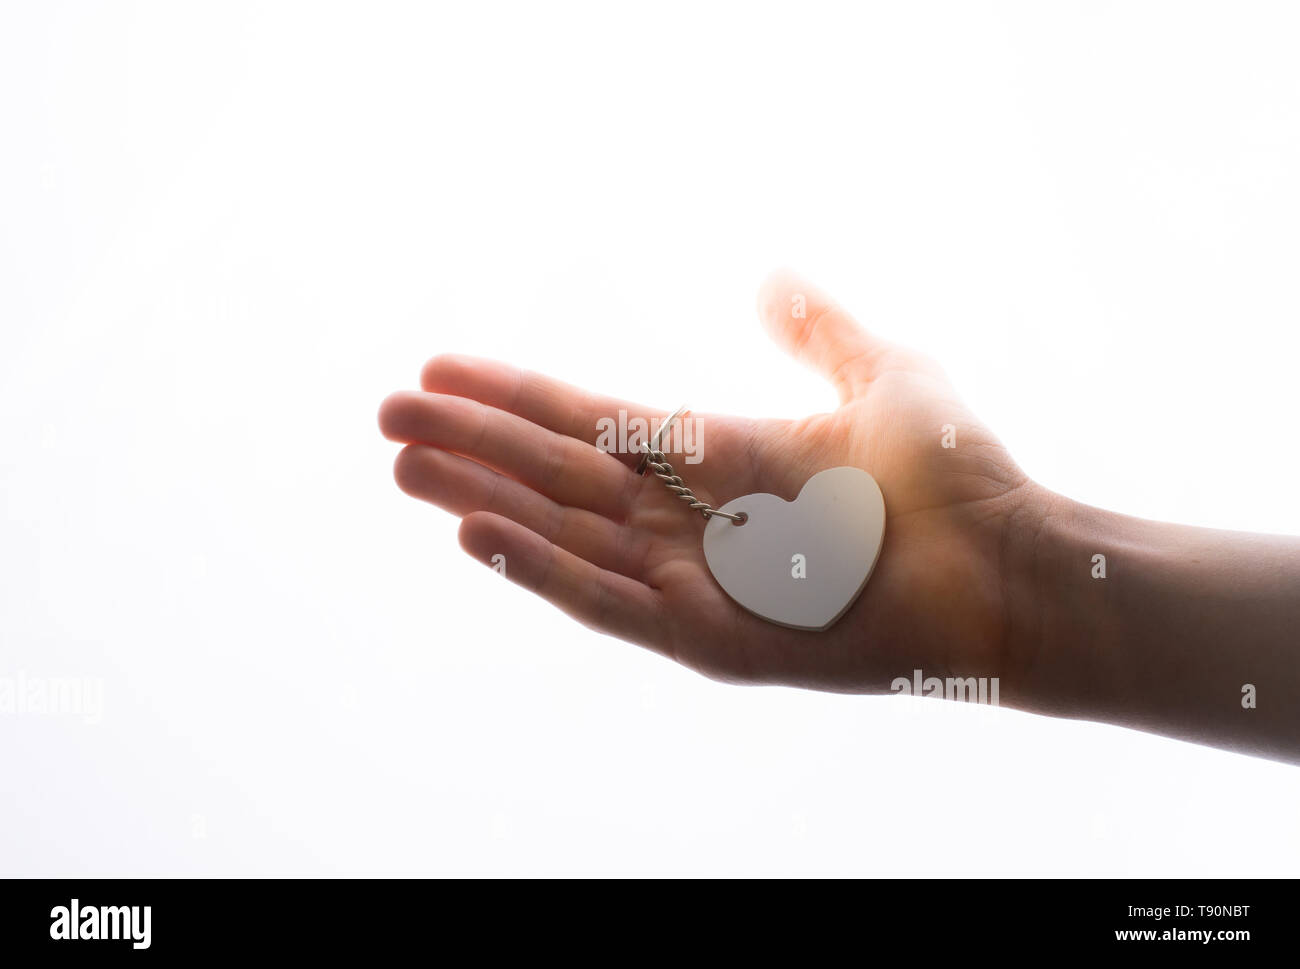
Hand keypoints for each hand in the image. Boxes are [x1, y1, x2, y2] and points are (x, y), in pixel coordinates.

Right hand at [378, 270, 1035, 692]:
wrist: (1013, 564)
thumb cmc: (957, 476)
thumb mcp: (882, 375)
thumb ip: (816, 330)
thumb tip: (766, 276)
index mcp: (713, 456)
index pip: (588, 421)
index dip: (513, 395)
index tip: (438, 369)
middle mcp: (689, 520)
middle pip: (555, 477)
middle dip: (472, 445)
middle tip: (385, 419)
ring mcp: (695, 583)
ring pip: (564, 537)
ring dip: (483, 502)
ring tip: (406, 468)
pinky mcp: (711, 641)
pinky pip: (610, 603)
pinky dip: (542, 571)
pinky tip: (477, 534)